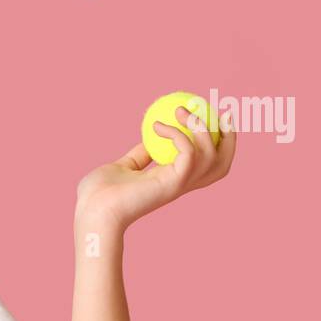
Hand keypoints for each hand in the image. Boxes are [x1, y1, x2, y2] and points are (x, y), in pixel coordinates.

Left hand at [75, 106, 236, 231]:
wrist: (91, 211)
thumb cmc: (100, 194)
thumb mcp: (123, 167)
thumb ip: (140, 154)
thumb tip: (149, 136)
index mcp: (172, 181)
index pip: (207, 164)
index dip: (218, 142)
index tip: (214, 116)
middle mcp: (181, 184)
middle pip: (221, 164)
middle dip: (229, 138)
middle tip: (221, 113)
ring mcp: (179, 184)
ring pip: (212, 156)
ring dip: (202, 127)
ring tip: (181, 110)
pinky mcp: (173, 183)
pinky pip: (189, 152)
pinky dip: (178, 134)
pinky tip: (157, 127)